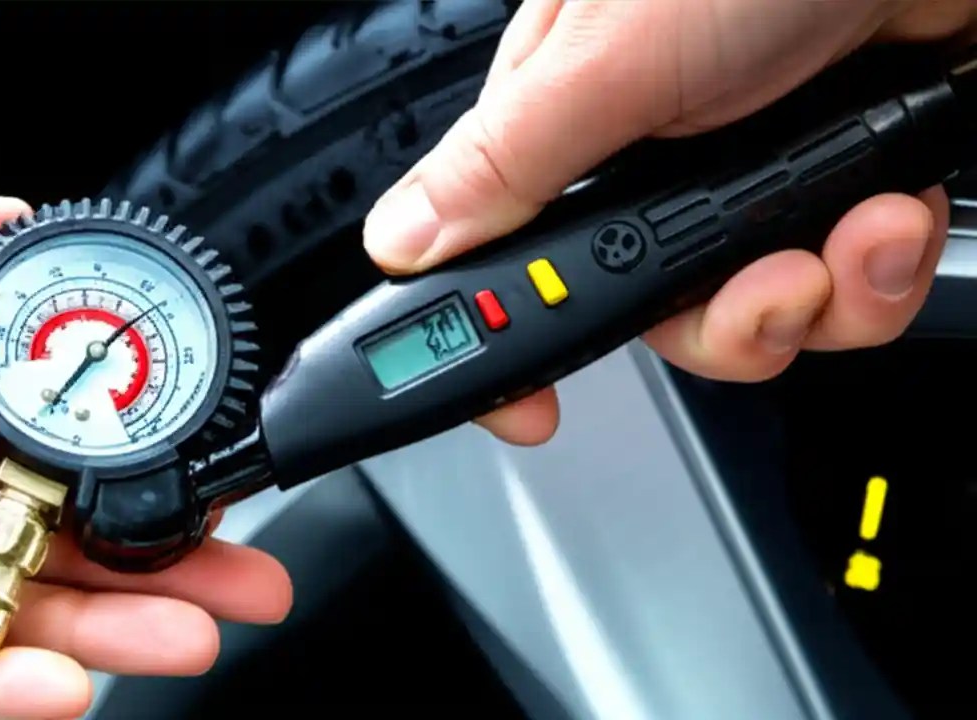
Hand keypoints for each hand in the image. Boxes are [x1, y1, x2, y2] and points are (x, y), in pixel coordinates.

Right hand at [363, 0, 975, 443]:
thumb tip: (404, 240)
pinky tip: (890, 212)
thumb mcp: (613, 54)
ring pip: (746, 319)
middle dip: (716, 325)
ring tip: (849, 233)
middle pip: (643, 317)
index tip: (529, 408)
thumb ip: (508, 159)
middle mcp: (646, 162)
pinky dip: (875, 273)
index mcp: (564, 125)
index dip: (509, 345)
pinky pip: (838, 294)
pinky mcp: (827, 191)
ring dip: (813, 301)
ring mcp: (740, 180)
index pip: (505, 259)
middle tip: (760, 286)